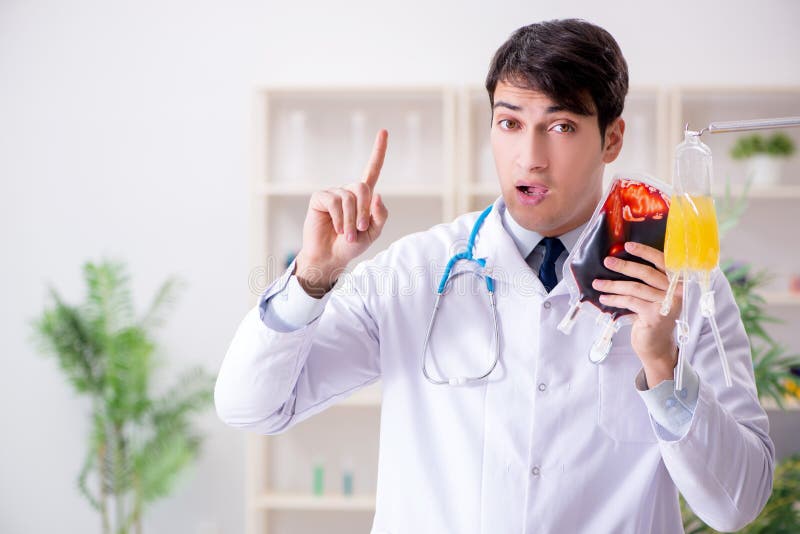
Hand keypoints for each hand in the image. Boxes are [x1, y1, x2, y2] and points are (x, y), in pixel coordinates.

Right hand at [295, 129, 389, 296]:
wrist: (331, 257)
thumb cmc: (351, 244)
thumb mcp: (373, 232)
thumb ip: (380, 215)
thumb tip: (377, 194)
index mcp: (363, 197)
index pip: (372, 169)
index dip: (378, 152)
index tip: (384, 132)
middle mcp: (348, 191)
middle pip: (363, 187)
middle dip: (364, 211)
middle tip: (359, 229)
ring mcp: (333, 193)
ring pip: (349, 198)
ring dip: (350, 220)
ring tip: (346, 234)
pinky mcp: (319, 199)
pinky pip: (334, 202)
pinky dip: (338, 218)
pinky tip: (334, 228)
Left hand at [591, 241, 681, 386]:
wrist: (657, 344)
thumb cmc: (653, 316)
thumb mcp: (654, 296)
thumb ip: (647, 281)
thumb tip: (620, 262)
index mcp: (678, 282)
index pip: (663, 261)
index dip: (645, 252)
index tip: (628, 246)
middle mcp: (677, 291)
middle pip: (647, 273)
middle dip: (624, 266)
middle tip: (607, 261)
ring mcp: (667, 304)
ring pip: (635, 288)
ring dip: (613, 285)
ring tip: (598, 283)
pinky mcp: (655, 315)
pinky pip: (630, 301)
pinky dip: (615, 299)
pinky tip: (604, 298)